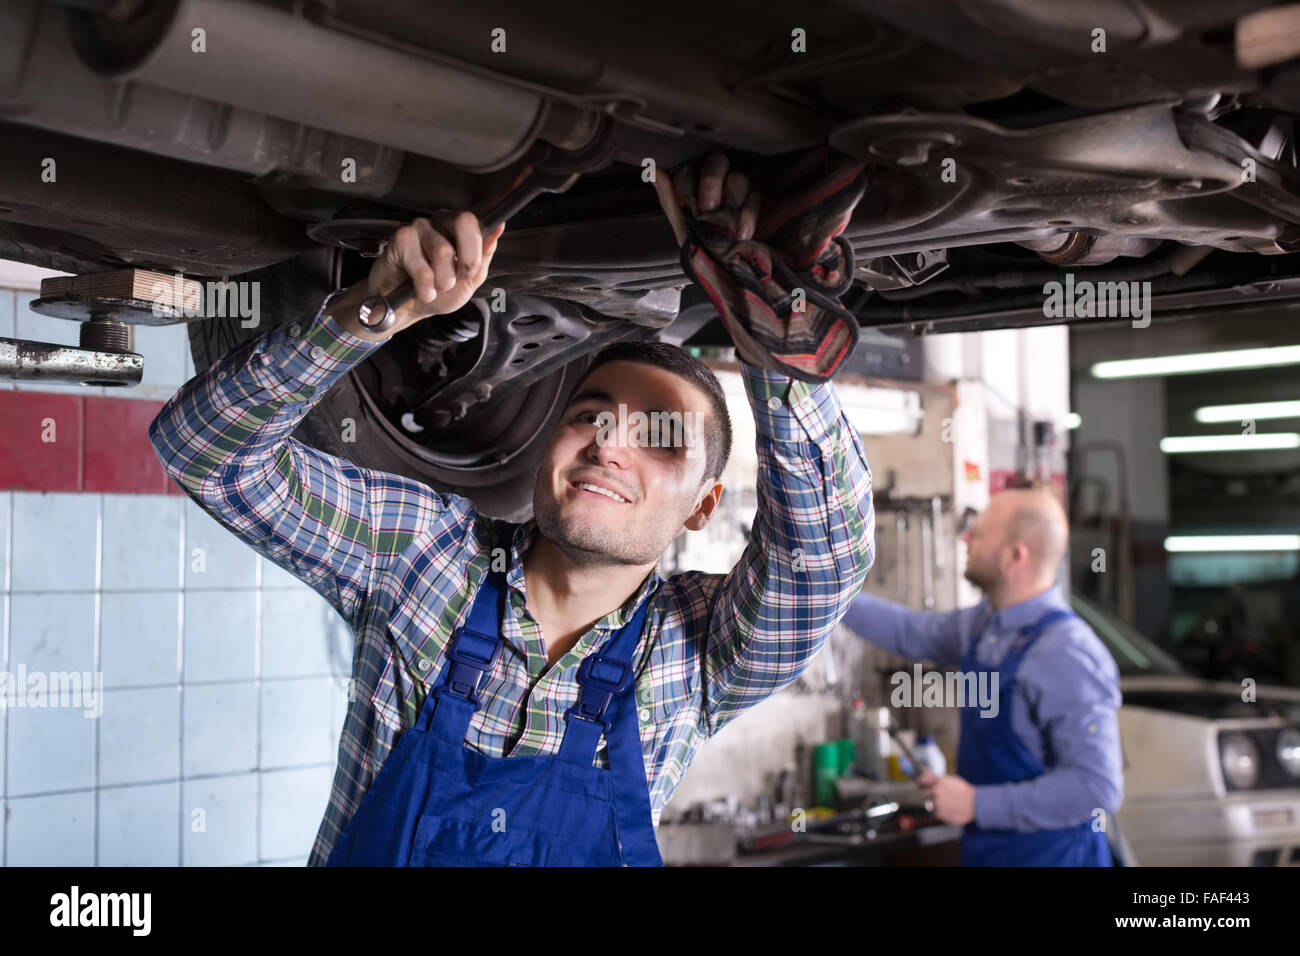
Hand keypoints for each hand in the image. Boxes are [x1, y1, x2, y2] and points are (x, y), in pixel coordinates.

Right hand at [364, 212, 506, 329]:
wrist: (408, 309)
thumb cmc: (438, 292)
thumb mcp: (470, 279)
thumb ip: (484, 255)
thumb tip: (498, 227)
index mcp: (458, 229)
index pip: (476, 221)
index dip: (477, 250)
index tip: (471, 272)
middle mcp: (439, 222)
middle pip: (464, 221)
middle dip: (467, 259)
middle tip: (458, 278)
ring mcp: (419, 228)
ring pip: (443, 250)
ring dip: (442, 281)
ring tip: (434, 288)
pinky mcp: (400, 240)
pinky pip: (422, 268)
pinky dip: (425, 288)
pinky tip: (419, 289)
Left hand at [654, 151, 762, 245]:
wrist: (723, 273)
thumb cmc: (701, 247)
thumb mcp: (683, 226)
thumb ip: (670, 199)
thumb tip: (654, 171)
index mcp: (698, 184)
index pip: (696, 164)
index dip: (694, 175)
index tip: (695, 200)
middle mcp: (718, 182)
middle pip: (718, 161)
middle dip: (712, 181)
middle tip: (708, 207)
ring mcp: (738, 192)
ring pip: (739, 179)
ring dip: (732, 199)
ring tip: (726, 226)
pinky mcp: (756, 204)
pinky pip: (756, 199)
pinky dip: (748, 216)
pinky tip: (742, 235)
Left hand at [918, 768, 975, 825]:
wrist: (975, 804)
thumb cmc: (964, 791)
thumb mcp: (950, 780)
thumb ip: (935, 777)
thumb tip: (924, 770)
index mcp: (938, 782)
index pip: (921, 781)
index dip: (921, 783)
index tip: (922, 785)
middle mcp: (936, 792)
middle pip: (923, 794)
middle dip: (928, 795)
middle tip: (937, 796)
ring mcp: (937, 804)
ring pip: (929, 804)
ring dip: (934, 804)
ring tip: (945, 804)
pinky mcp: (940, 814)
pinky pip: (934, 813)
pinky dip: (939, 812)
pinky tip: (948, 809)